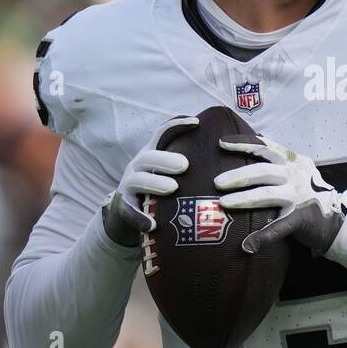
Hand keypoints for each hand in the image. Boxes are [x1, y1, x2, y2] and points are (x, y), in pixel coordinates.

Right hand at [102, 115, 198, 246]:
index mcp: (152, 154)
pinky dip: (139, 218)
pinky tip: (152, 224)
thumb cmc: (156, 188)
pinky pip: (129, 212)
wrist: (123, 213)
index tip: (196, 123)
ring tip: (172, 188)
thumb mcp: (167, 170)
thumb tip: (223, 149)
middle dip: (166, 159)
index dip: (177, 126)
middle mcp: (138, 167)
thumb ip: (187, 160)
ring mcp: (128, 187)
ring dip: (155, 183)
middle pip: (148, 157)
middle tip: (185, 165)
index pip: (162, 134)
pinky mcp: (123, 208)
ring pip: (137, 181)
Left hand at [215, 135, 346, 253]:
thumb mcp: (298, 170)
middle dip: (237, 175)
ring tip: (223, 203)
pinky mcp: (300, 218)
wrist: (339, 217)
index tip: (222, 142)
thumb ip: (277, 162)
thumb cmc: (311, 192)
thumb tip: (249, 152)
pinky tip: (247, 245)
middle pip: (261, 171)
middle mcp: (294, 175)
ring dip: (242, 199)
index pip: (265, 146)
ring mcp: (298, 196)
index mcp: (292, 161)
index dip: (243, 143)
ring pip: (266, 195)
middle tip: (216, 182)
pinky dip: (262, 237)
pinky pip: (278, 228)